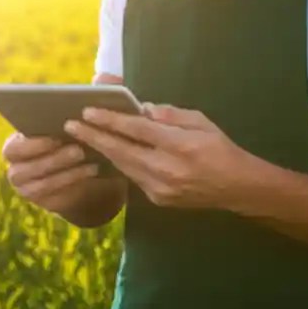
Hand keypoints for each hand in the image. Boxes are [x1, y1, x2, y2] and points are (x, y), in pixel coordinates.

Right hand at [1, 132, 102, 213]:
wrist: (71, 169)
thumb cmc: (61, 140)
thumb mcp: (56, 130)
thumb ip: (56, 124)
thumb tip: (69, 112)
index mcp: (12, 149)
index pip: (13, 149)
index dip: (33, 145)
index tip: (55, 138)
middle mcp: (15, 171)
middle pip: (27, 169)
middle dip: (54, 159)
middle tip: (78, 149)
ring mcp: (26, 190)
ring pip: (43, 183)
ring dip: (67, 172)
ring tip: (87, 160)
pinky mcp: (43, 202)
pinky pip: (57, 195)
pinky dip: (75, 180)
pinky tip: (91, 170)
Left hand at [64, 103, 260, 209]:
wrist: (237, 188)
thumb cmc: (220, 148)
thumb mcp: (200, 121)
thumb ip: (169, 115)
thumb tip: (141, 108)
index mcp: (180, 146)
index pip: (137, 130)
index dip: (110, 120)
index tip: (88, 111)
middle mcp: (167, 170)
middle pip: (121, 150)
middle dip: (93, 136)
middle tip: (70, 125)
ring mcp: (160, 189)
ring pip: (123, 166)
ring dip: (101, 150)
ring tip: (81, 136)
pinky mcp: (158, 199)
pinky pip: (132, 177)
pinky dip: (118, 163)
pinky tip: (105, 152)